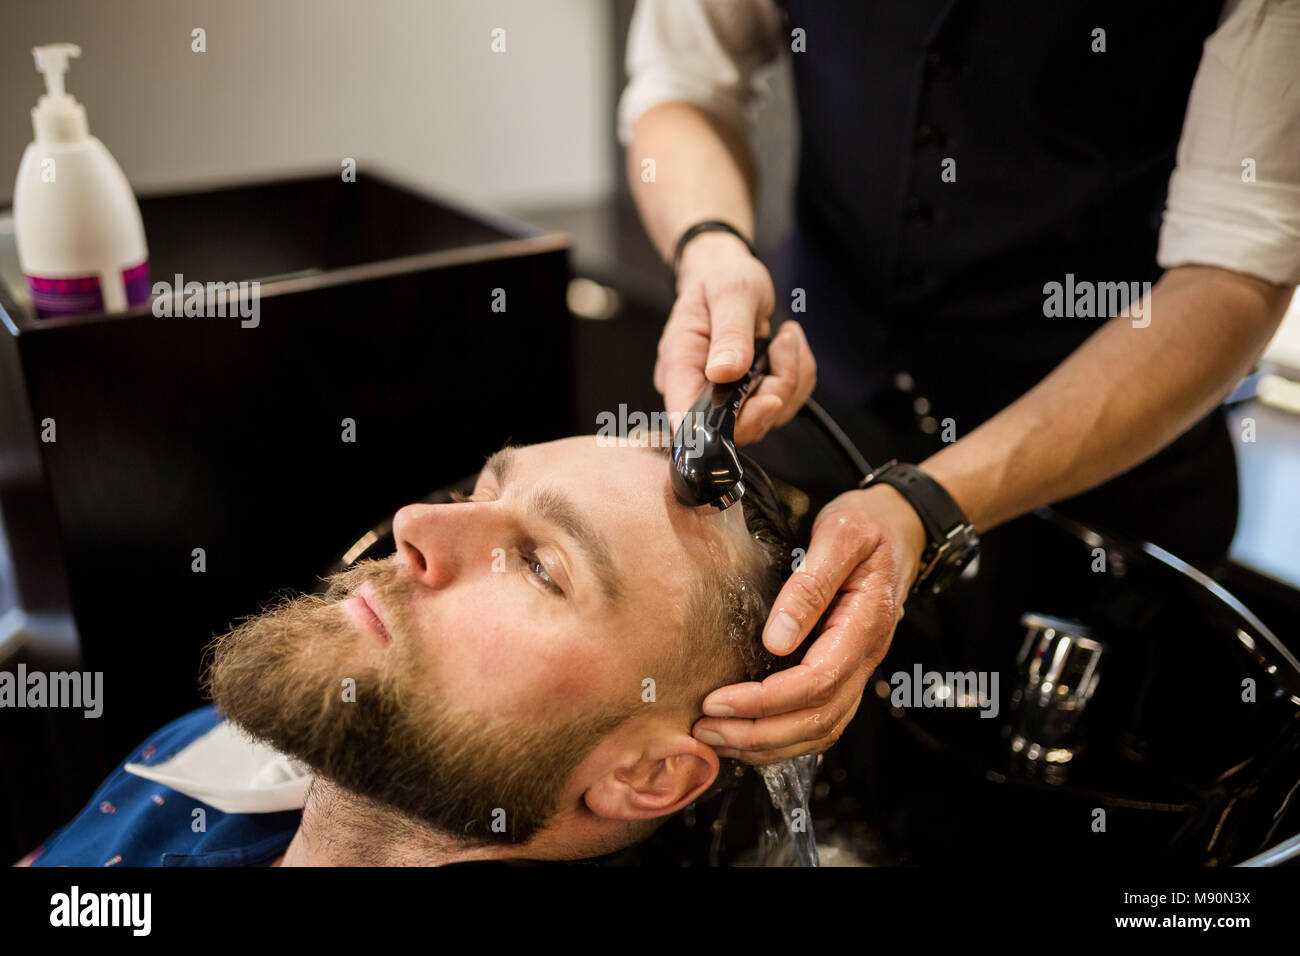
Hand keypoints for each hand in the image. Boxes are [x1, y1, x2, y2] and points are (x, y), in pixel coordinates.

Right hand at [654, 232, 815, 444]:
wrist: (726, 271)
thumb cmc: (720, 277)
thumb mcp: (729, 293)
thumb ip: (730, 333)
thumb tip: (724, 373)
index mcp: (680, 364)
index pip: (692, 420)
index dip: (731, 425)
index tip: (769, 398)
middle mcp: (697, 388)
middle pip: (739, 425)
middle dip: (776, 391)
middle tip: (783, 345)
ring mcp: (723, 395)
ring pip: (767, 416)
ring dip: (790, 377)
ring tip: (785, 336)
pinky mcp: (747, 395)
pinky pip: (782, 403)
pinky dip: (795, 375)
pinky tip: (787, 346)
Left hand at [692, 483, 927, 762]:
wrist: (901, 525)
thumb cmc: (866, 523)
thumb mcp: (840, 535)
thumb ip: (810, 585)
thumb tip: (776, 640)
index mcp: (865, 624)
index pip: (816, 682)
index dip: (765, 700)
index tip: (718, 700)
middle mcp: (867, 655)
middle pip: (817, 718)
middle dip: (758, 732)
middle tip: (705, 729)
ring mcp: (860, 667)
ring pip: (821, 729)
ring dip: (768, 743)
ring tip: (717, 738)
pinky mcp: (848, 669)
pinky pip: (822, 719)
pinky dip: (784, 737)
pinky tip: (748, 733)